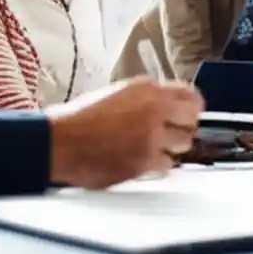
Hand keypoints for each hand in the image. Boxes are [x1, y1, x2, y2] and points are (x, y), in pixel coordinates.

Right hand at [46, 77, 203, 188]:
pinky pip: (167, 164)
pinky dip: (158, 164)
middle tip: (171, 133)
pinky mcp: (144, 161)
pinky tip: (143, 159)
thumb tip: (171, 106)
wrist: (59, 142)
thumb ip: (147, 98)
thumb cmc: (79, 119)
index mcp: (147, 89)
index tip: (188, 113)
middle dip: (183, 127)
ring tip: (154, 147)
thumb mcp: (117, 95)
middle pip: (193, 120)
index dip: (191, 107)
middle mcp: (154, 109)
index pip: (191, 95)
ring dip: (172, 147)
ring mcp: (151, 136)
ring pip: (184, 144)